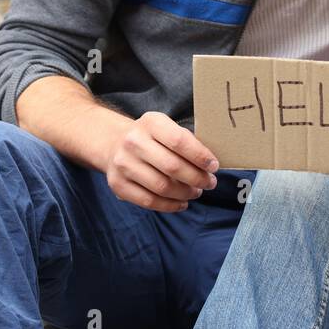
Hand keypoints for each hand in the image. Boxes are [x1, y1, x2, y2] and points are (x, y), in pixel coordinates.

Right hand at [103, 111, 218, 211]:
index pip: (179, 141)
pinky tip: (181, 203)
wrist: (114, 143)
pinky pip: (148, 201)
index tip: (214, 166)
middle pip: (172, 167)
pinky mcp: (118, 184)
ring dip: (185, 193)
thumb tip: (210, 165)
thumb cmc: (150, 137)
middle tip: (209, 183)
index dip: (200, 156)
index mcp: (150, 123)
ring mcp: (123, 164)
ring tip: (196, 192)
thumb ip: (186, 142)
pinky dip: (170, 206)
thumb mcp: (166, 128)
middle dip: (197, 178)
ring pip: (161, 187)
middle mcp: (133, 142)